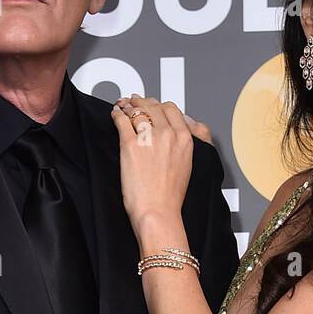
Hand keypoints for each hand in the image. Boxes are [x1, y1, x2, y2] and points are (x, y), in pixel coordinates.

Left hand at [110, 94, 209, 232]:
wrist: (158, 211)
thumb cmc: (171, 196)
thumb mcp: (193, 163)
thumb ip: (197, 140)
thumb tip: (195, 124)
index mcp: (185, 138)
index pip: (171, 109)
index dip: (159, 105)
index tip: (152, 106)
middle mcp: (168, 134)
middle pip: (153, 106)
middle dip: (142, 102)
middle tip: (134, 102)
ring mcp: (149, 137)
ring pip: (137, 110)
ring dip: (128, 106)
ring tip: (122, 106)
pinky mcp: (130, 144)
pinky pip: (121, 120)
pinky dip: (116, 114)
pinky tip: (115, 114)